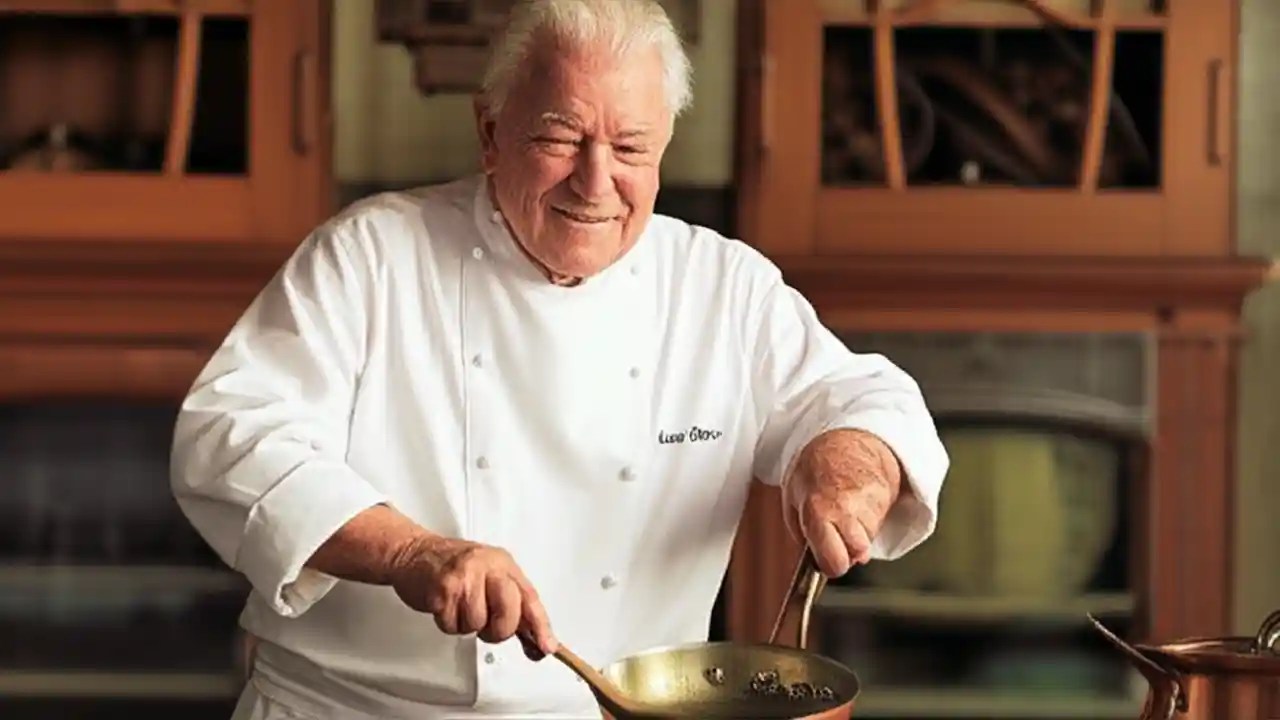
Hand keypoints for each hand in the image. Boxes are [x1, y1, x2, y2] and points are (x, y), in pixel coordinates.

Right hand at [388, 535, 557, 659]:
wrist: (414, 552)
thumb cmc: (453, 566)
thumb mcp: (491, 574)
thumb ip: (513, 603)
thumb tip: (535, 638)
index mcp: (503, 564)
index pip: (529, 597)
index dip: (540, 625)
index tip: (547, 647)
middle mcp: (487, 567)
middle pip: (508, 614)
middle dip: (498, 629)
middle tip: (486, 623)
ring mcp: (464, 578)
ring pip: (478, 624)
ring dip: (467, 625)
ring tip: (460, 606)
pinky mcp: (442, 590)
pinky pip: (453, 626)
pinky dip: (448, 624)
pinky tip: (445, 606)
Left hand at [782, 429, 902, 576]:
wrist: (845, 438)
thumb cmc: (816, 468)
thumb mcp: (793, 499)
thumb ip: (802, 532)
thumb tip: (813, 558)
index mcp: (818, 513)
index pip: (835, 562)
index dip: (831, 565)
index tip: (827, 560)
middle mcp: (846, 510)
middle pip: (859, 554)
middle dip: (849, 550)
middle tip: (838, 533)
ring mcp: (869, 503)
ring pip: (870, 538)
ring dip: (859, 531)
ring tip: (847, 509)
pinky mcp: (886, 496)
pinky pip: (879, 521)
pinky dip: (870, 517)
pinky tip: (859, 501)